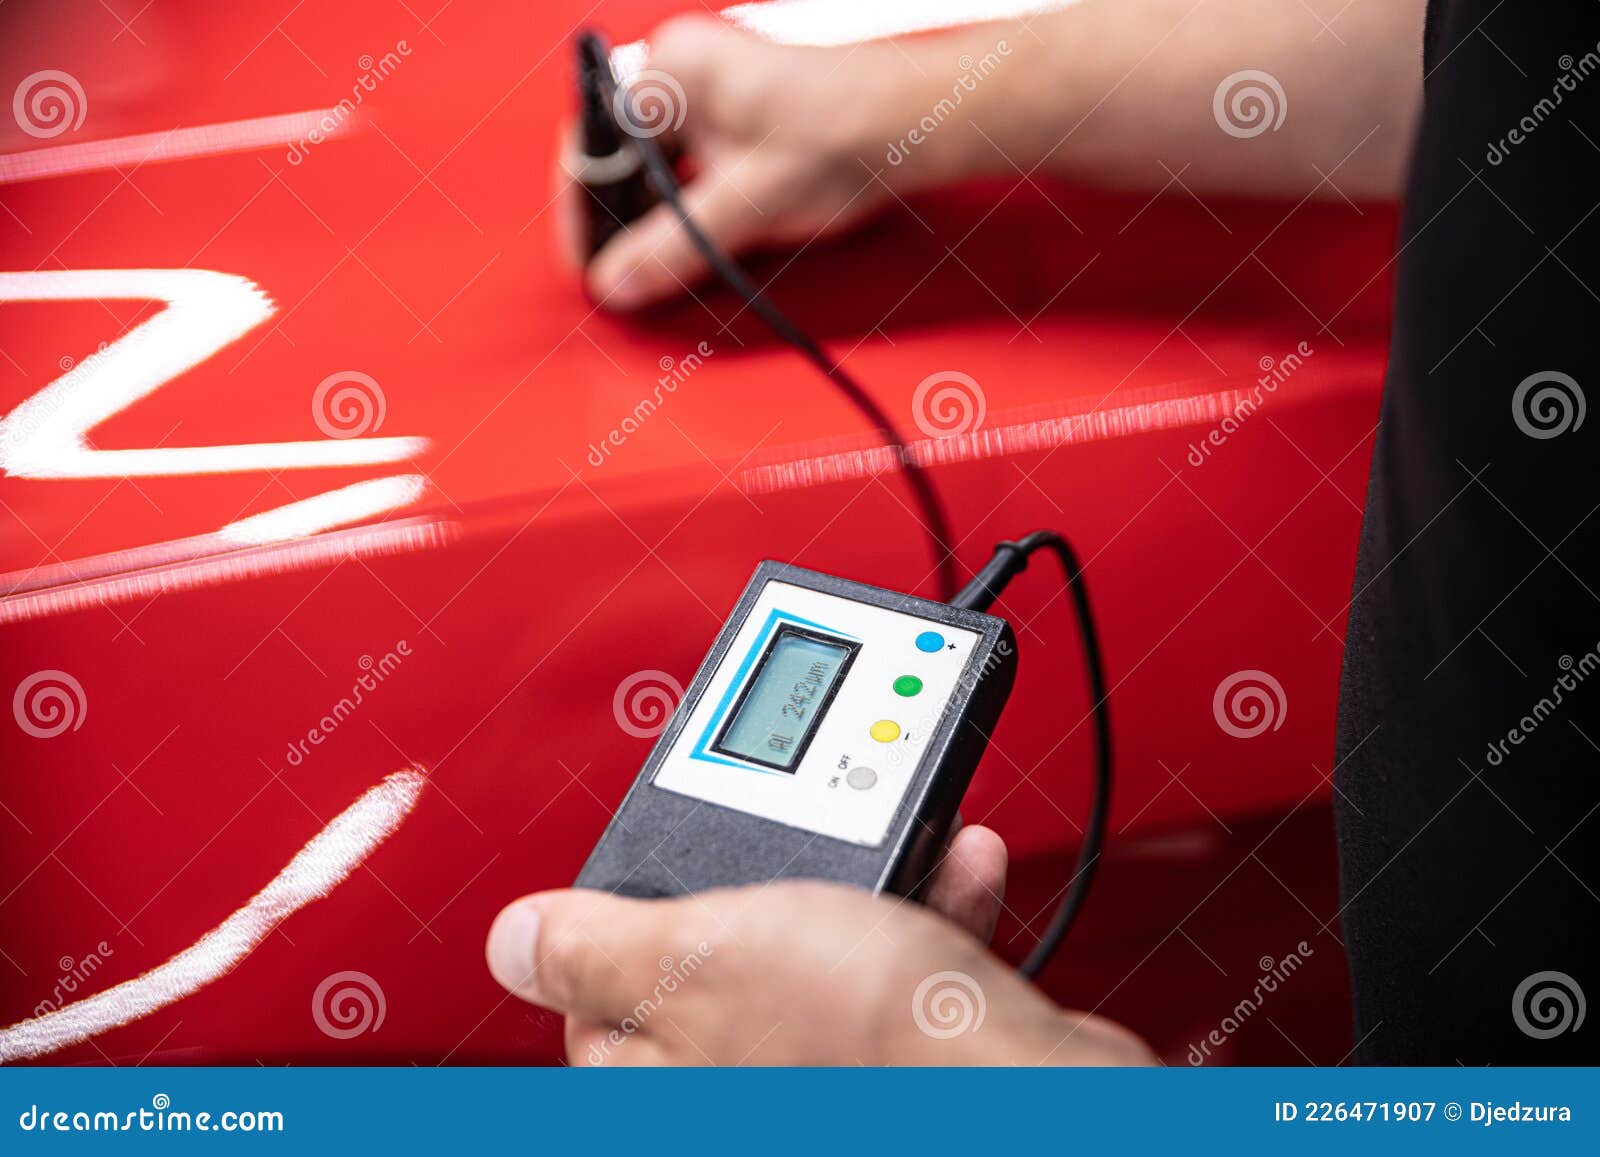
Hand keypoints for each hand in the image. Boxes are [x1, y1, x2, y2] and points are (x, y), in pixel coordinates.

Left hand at [485, 823, 1153, 1064]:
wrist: (1027, 1083)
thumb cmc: (861, 1033)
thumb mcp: (693, 949)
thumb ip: (590, 944)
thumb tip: (513, 940)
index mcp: (655, 1087)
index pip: (595, 1004)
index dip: (628, 919)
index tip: (674, 869)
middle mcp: (737, 1093)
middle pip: (714, 969)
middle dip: (768, 881)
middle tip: (790, 833)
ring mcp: (823, 1078)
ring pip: (818, 958)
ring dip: (861, 881)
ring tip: (888, 830)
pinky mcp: (904, 1064)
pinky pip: (897, 975)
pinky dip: (922, 914)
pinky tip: (946, 864)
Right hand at [564, 16, 962, 309]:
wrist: (919, 124)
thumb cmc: (847, 134)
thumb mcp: (745, 208)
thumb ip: (673, 249)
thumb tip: (618, 282)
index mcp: (672, 71)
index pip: (592, 143)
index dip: (582, 213)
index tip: (586, 265)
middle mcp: (685, 74)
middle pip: (621, 158)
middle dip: (619, 222)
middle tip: (620, 278)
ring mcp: (712, 96)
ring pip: (654, 170)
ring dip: (654, 221)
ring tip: (656, 268)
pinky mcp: (739, 122)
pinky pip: (688, 170)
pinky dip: (685, 211)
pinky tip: (696, 245)